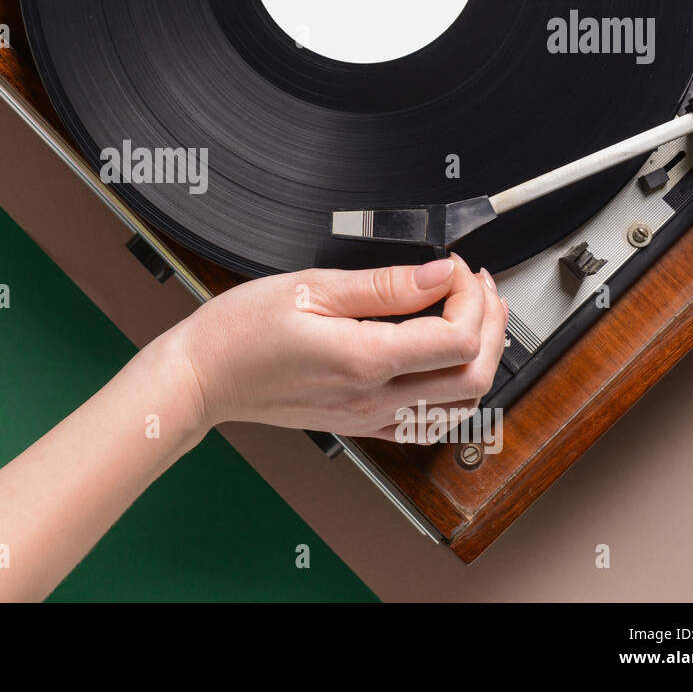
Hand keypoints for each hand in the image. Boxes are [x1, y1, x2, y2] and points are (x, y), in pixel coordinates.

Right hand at [155, 254, 507, 441]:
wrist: (202, 377)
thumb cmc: (239, 333)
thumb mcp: (311, 288)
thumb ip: (384, 285)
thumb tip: (438, 274)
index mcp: (365, 362)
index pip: (457, 337)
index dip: (470, 295)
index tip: (453, 266)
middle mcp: (373, 399)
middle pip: (473, 376)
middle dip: (490, 324)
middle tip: (476, 286)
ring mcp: (369, 418)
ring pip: (460, 405)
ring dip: (479, 358)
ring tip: (468, 315)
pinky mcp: (360, 424)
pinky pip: (427, 422)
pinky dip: (451, 389)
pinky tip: (440, 358)